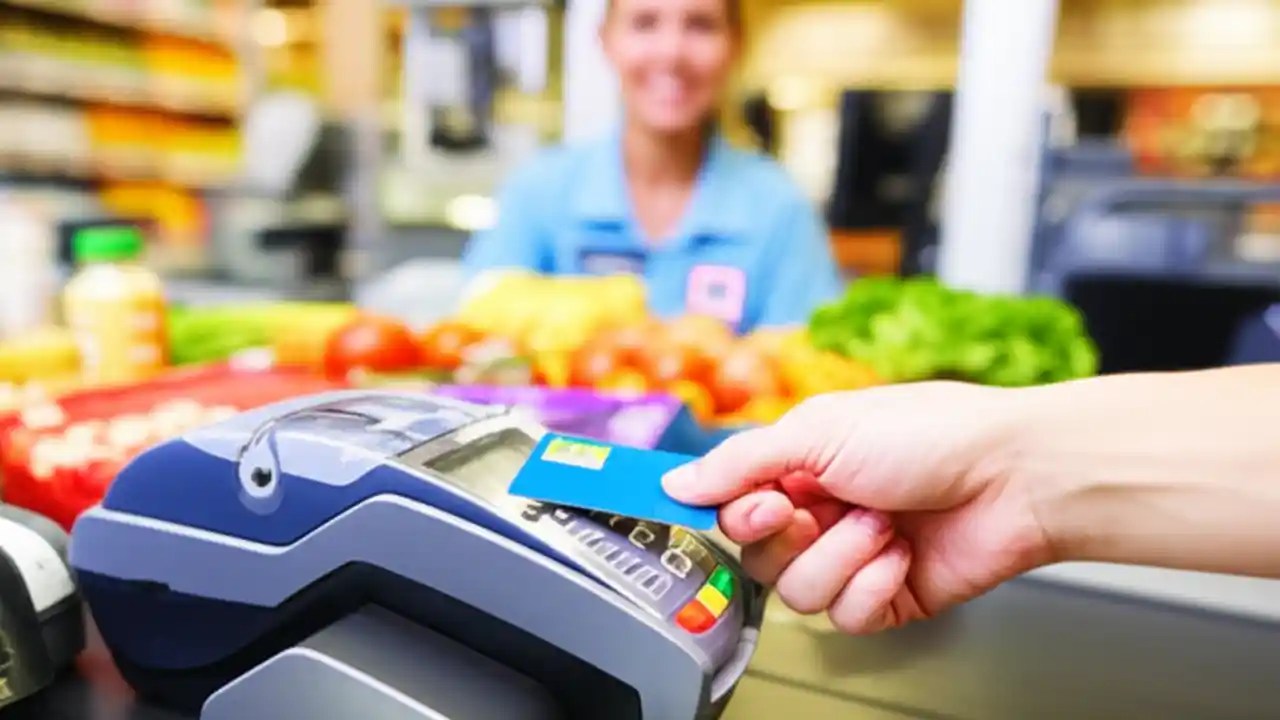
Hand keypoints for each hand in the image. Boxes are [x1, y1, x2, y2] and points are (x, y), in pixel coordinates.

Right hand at [663, 382, 1052, 634]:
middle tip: (816, 507)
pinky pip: (846, 616)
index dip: (736, 512)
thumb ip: (741, 461)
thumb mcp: (819, 429)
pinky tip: (900, 553)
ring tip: (879, 523)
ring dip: (838, 556)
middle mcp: (821, 510)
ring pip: (798, 593)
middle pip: (758, 556)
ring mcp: (853, 556)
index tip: (758, 503)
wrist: (1015, 475)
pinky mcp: (887, 596)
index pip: (733, 505)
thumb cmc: (931, 432)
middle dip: (788, 535)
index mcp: (801, 463)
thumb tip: (677, 482)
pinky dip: (872, 583)